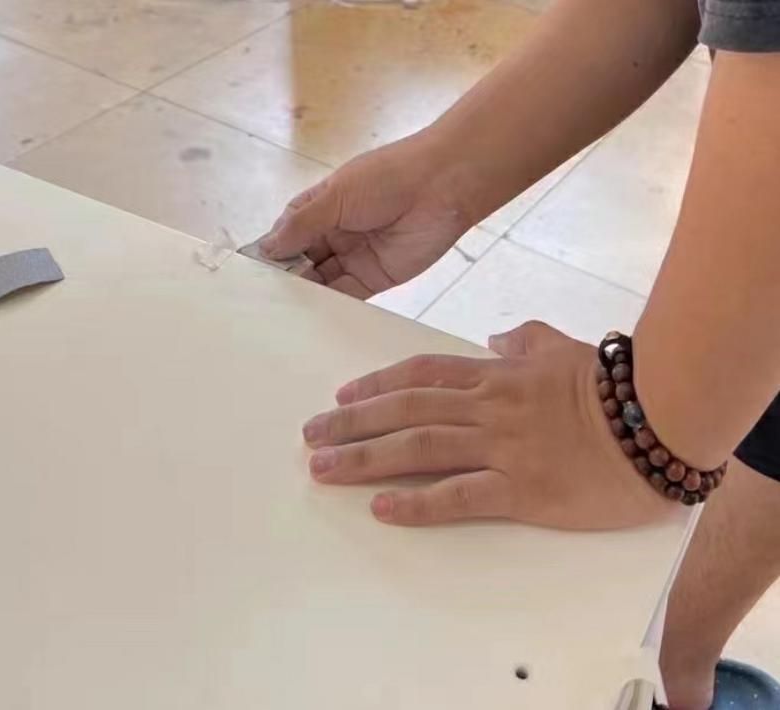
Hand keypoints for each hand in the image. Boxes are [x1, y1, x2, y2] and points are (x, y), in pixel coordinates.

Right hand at [260, 133, 473, 297]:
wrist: (443, 185)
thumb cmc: (389, 177)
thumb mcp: (336, 195)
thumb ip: (302, 224)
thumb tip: (268, 248)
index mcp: (321, 206)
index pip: (287, 232)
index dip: (271, 250)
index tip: (252, 271)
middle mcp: (334, 232)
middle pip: (301, 260)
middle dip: (286, 276)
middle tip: (264, 298)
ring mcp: (353, 256)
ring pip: (321, 281)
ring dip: (305, 294)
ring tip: (283, 311)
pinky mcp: (374, 278)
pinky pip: (346, 296)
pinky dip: (330, 306)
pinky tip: (312, 316)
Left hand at [301, 322, 675, 528]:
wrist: (660, 419)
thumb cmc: (614, 383)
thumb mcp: (563, 347)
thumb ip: (525, 340)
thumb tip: (496, 338)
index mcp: (495, 375)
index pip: (420, 376)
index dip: (375, 385)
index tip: (341, 398)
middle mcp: (486, 407)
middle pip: (404, 411)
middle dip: (351, 423)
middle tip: (309, 437)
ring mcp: (500, 447)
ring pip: (418, 448)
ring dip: (365, 458)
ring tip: (323, 470)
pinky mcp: (520, 489)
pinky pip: (458, 495)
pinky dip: (417, 502)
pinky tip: (381, 508)